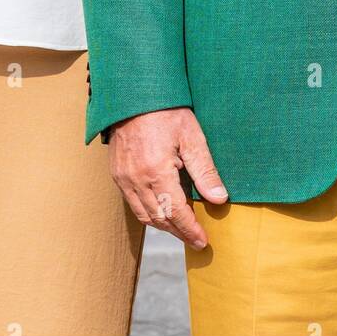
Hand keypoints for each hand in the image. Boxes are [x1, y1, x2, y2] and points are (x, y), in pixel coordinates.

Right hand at [109, 107, 227, 248]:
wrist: (134, 94)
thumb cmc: (165, 111)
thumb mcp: (192, 137)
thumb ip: (205, 171)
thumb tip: (219, 199)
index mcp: (156, 171)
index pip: (176, 212)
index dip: (190, 230)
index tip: (203, 241)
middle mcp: (136, 179)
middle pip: (159, 219)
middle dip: (178, 232)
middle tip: (195, 238)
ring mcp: (123, 177)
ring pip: (143, 214)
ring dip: (163, 225)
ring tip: (181, 228)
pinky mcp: (117, 173)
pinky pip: (132, 203)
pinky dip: (148, 212)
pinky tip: (161, 210)